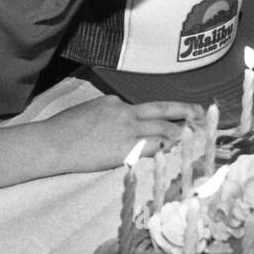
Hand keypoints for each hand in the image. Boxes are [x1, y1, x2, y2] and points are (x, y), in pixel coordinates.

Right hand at [48, 96, 202, 166]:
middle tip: (201, 114)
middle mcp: (125, 113)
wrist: (52, 143)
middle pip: (162, 110)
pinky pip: (153, 149)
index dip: (162, 113)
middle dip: (185, 112)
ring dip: (180, 134)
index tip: (176, 115)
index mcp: (115, 102)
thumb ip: (107, 113)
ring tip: (193, 137)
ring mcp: (127, 131)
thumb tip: (117, 118)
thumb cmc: (64, 128)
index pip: (144, 108)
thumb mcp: (89, 111)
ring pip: (163, 130)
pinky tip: (174, 151)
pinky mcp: (125, 150)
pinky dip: (166, 149)